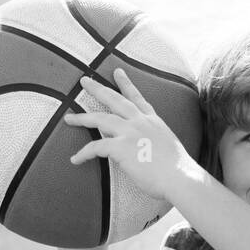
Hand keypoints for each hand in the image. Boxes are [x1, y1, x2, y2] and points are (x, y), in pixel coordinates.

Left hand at [63, 68, 196, 202]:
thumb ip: (154, 144)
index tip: (117, 72)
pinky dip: (83, 154)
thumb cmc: (178, 171)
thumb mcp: (168, 148)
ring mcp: (130, 132)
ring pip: (100, 118)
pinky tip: (75, 159)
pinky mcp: (121, 147)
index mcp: (154, 122)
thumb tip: (146, 151)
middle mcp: (141, 122)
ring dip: (82, 118)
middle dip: (98, 88)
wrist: (180, 177)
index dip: (126, 84)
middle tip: (84, 80)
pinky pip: (95, 147)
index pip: (137, 98)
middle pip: (115, 99)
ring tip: (68, 118)